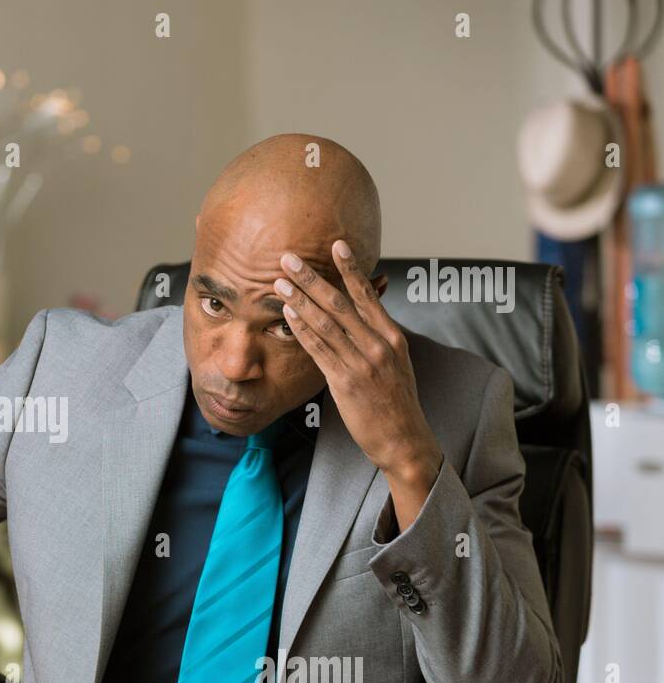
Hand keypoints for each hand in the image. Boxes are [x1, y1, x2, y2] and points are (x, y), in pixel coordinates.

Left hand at [275, 240, 442, 529]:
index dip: (350, 268)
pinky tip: (288, 315)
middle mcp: (378, 344)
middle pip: (340, 303)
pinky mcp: (345, 382)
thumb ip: (377, 335)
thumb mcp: (396, 360)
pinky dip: (303, 330)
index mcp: (392, 335)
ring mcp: (362, 363)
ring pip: (326, 323)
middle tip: (289, 259)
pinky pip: (319, 350)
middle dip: (312, 278)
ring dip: (299, 300)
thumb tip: (363, 311)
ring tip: (279, 283)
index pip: (367, 294)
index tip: (336, 244)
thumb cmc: (395, 399)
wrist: (402, 437)